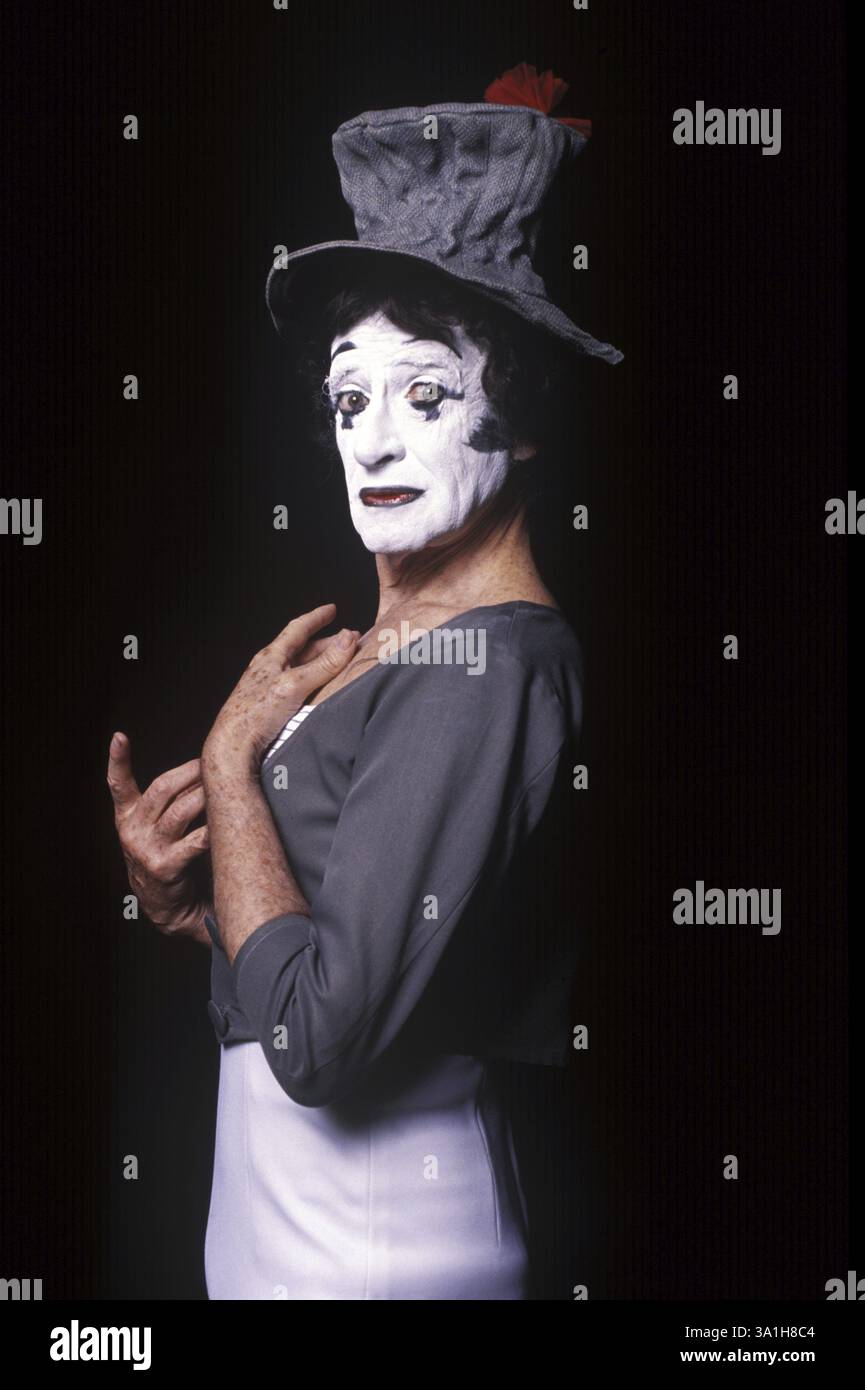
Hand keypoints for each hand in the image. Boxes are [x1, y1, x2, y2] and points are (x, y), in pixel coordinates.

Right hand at [107, 733, 212, 944]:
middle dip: (192, 772)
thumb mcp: (154, 829)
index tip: (120, 737)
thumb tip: (201, 769)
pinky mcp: (165, 867)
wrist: (166, 907)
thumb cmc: (166, 858)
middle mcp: (132, 831)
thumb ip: (167, 802)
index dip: (118, 760)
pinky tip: (225, 823)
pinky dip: (212, 830)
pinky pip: (194, 841)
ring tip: (226, 786)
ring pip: (182, 810)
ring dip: (207, 795)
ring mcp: (147, 849)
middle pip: (163, 788)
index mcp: (126, 817)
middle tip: (214, 762)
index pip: (118, 784)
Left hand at [202, 603, 359, 778]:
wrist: (233, 747)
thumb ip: (324, 664)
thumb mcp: (295, 684)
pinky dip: (313, 681)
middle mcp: (269, 669)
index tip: (331, 609)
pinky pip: (297, 685)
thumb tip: (347, 640)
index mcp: (271, 657)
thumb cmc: (255, 715)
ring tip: (338, 664)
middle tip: (348, 642)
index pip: (298, 628)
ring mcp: (268, 687)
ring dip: (321, 663)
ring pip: (300, 667)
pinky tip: (318, 690)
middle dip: (326, 643)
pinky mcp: (269, 706)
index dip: (317, 617)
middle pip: (302, 648)